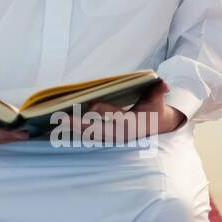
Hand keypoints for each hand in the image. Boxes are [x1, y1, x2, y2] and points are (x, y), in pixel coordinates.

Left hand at [55, 79, 184, 143]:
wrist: (156, 126)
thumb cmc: (154, 109)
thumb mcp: (157, 100)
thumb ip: (158, 92)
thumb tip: (164, 84)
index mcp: (132, 123)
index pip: (117, 118)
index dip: (105, 111)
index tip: (92, 104)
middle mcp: (120, 133)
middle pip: (97, 130)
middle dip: (80, 125)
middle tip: (63, 119)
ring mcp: (112, 137)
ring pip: (90, 134)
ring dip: (74, 128)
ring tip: (57, 120)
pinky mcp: (106, 137)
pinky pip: (89, 135)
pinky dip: (76, 131)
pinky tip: (61, 124)